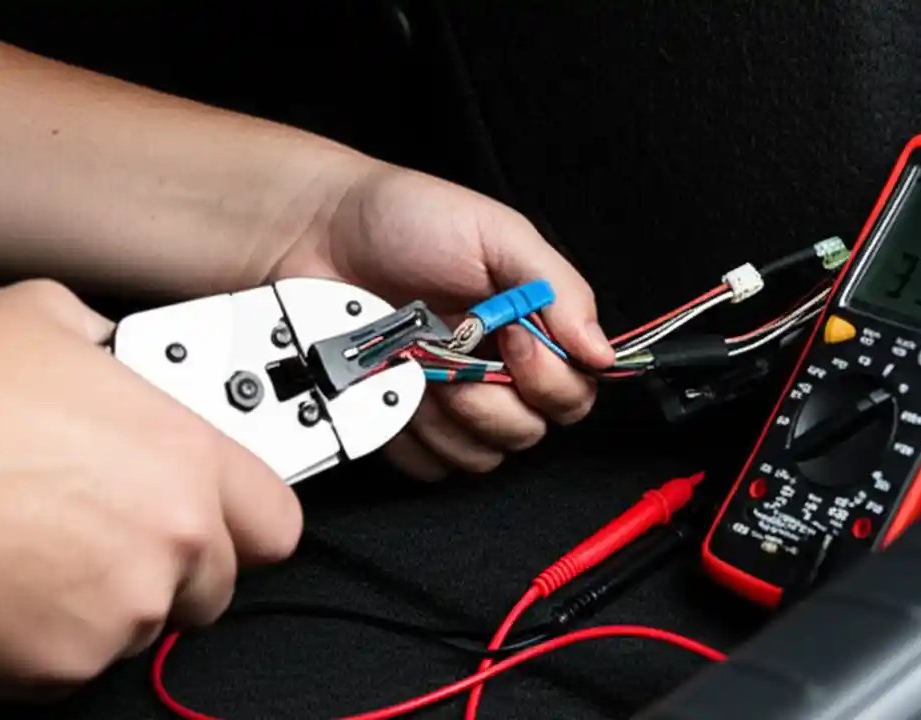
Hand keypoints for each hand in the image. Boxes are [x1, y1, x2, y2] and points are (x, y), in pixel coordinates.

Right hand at [0, 280, 300, 694]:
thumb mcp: (44, 320)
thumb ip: (113, 350)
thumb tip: (116, 353)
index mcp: (185, 454)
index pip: (277, 521)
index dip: (246, 523)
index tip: (226, 523)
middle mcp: (173, 536)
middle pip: (214, 585)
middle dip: (168, 566)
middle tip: (102, 536)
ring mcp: (121, 607)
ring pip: (140, 627)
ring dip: (101, 602)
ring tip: (30, 549)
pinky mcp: (60, 665)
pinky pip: (73, 668)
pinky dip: (41, 643)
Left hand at [272, 161, 614, 480]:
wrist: (319, 230)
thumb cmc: (408, 219)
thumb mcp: (498, 234)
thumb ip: (559, 290)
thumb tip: (602, 353)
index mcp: (530, 331)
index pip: (574, 391)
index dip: (551, 378)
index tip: (514, 336)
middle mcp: (496, 375)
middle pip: (530, 432)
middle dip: (495, 398)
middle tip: (457, 351)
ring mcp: (449, 406)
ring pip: (481, 456)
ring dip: (452, 416)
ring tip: (419, 364)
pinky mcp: (403, 426)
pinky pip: (427, 464)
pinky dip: (411, 433)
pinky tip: (394, 386)